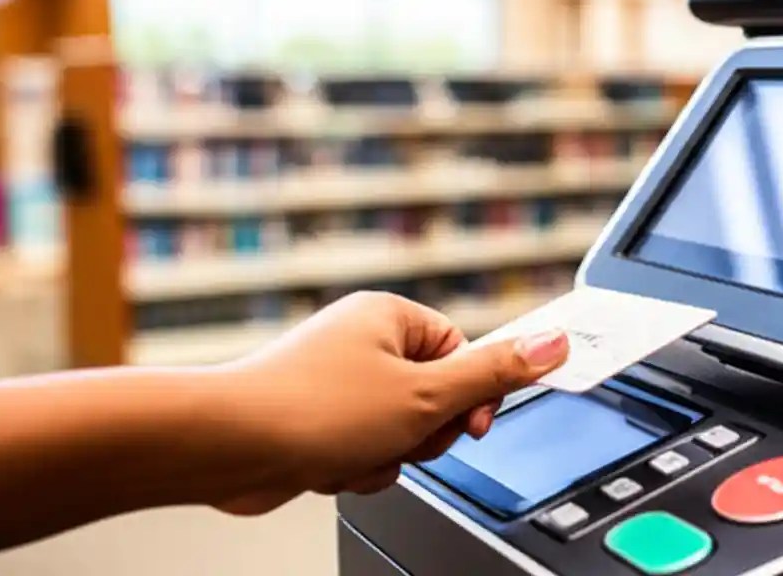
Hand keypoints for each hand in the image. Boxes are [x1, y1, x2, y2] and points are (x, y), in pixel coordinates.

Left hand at [210, 291, 568, 514]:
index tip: (464, 422)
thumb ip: (494, 373)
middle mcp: (362, 342)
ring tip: (352, 450)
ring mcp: (338, 382)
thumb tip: (554, 343)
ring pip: (400, 431)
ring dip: (386, 455)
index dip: (468, 396)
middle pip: (435, 397)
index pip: (462, 352)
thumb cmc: (313, 409)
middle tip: (397, 435)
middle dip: (421, 432)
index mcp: (391, 317)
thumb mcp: (425, 395)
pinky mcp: (318, 419)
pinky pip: (365, 448)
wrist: (228, 446)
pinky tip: (328, 464)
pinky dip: (355, 465)